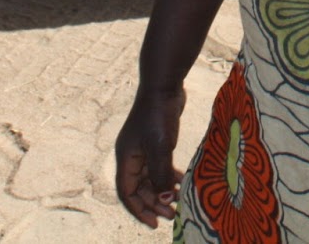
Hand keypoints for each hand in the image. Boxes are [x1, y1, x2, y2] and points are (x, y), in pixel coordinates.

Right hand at [114, 87, 187, 228]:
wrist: (164, 85)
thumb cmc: (158, 115)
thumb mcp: (160, 147)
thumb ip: (161, 175)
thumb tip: (163, 202)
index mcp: (126, 159)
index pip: (127, 193)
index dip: (139, 210)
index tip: (155, 223)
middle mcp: (131, 156)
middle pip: (140, 188)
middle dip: (154, 204)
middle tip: (173, 215)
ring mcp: (143, 149)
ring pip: (150, 178)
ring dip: (163, 191)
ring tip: (179, 201)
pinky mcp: (155, 142)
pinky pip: (159, 167)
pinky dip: (168, 176)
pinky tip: (181, 180)